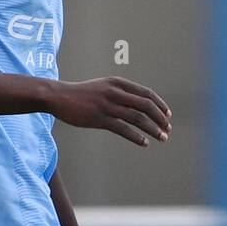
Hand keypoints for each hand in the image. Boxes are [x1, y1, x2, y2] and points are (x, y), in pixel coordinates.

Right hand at [48, 76, 171, 146]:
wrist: (58, 96)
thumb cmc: (83, 93)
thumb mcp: (104, 86)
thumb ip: (121, 92)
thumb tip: (140, 105)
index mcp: (118, 83)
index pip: (147, 93)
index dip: (160, 105)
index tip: (168, 115)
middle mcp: (115, 92)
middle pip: (146, 105)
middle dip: (160, 118)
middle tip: (168, 129)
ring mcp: (107, 105)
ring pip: (137, 118)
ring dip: (153, 129)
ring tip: (162, 138)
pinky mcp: (99, 118)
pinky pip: (123, 129)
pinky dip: (136, 136)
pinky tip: (144, 143)